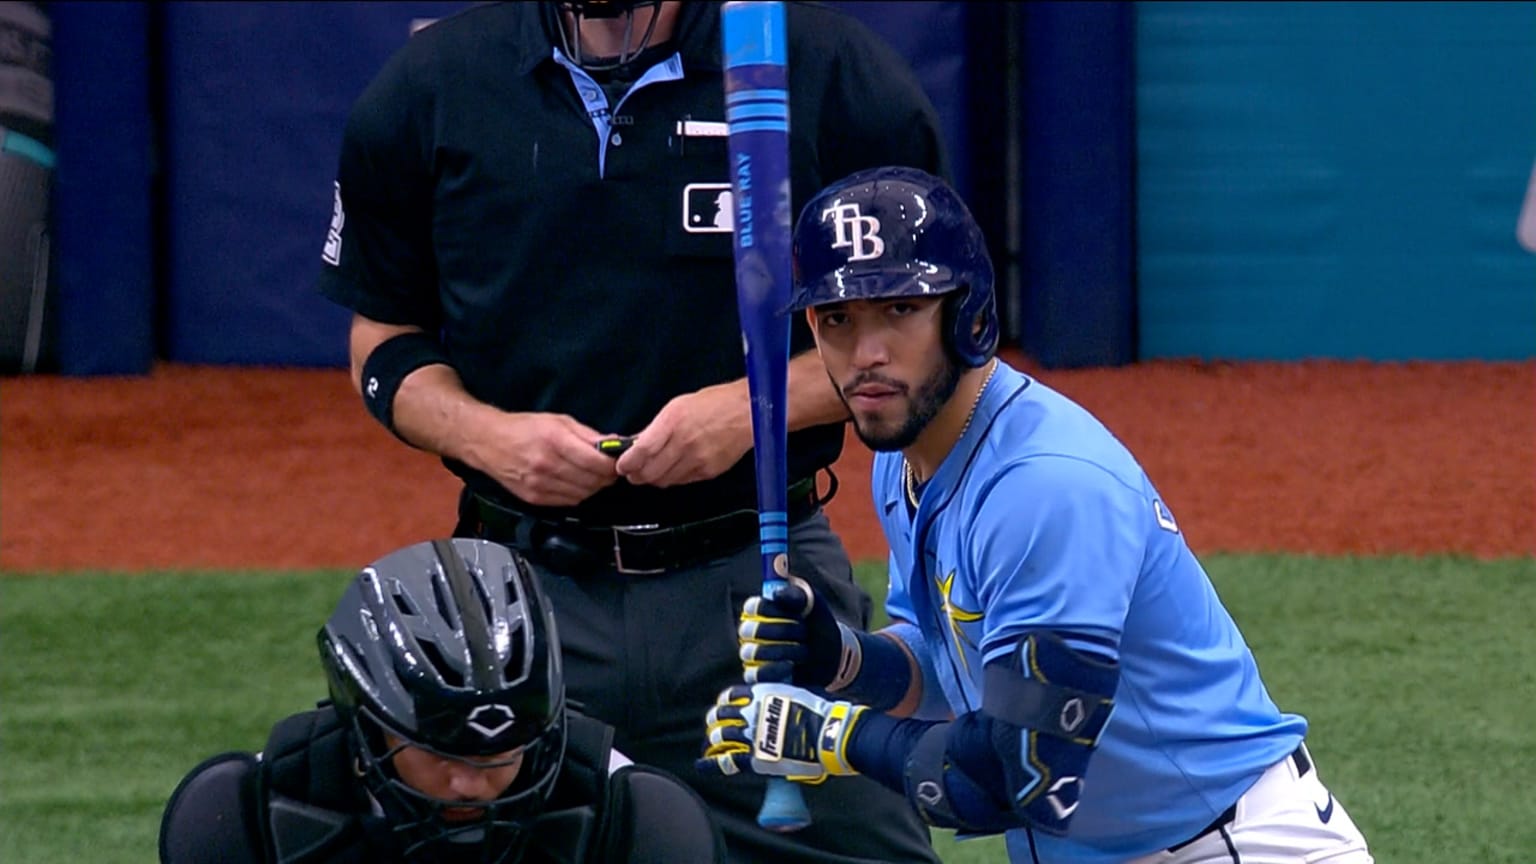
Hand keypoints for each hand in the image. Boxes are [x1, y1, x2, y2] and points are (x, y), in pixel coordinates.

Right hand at [469, 412, 621, 506]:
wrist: (488, 442)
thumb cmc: (525, 427)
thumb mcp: (559, 421)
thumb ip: (588, 435)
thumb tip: (615, 443)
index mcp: (555, 441)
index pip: (596, 462)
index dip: (612, 464)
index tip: (617, 461)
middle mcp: (548, 465)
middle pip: (592, 480)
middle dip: (606, 476)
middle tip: (608, 469)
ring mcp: (540, 484)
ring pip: (583, 494)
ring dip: (594, 487)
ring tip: (592, 476)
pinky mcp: (535, 498)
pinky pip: (569, 502)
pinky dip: (578, 494)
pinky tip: (577, 483)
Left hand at [614, 382, 750, 486]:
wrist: (748, 413)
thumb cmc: (714, 403)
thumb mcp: (678, 406)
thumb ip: (656, 428)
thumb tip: (635, 443)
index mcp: (673, 422)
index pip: (641, 451)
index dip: (627, 463)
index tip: (622, 465)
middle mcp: (684, 443)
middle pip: (650, 472)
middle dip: (636, 475)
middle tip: (632, 473)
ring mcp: (697, 460)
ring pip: (664, 480)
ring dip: (653, 478)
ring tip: (651, 471)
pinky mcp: (708, 471)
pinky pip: (682, 481)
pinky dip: (672, 478)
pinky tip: (672, 469)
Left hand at [698, 684, 864, 783]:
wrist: (830, 734)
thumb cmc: (824, 711)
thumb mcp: (804, 689)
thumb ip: (787, 689)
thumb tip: (788, 684)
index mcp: (763, 693)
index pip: (732, 695)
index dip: (726, 701)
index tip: (725, 706)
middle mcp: (753, 712)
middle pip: (722, 714)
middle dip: (715, 719)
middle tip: (713, 724)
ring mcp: (752, 736)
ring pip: (721, 736)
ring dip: (714, 738)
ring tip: (710, 742)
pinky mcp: (756, 759)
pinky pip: (726, 761)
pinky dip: (710, 764)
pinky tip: (701, 765)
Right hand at [739, 576, 854, 688]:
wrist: (832, 653)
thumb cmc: (817, 622)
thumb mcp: (813, 603)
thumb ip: (796, 594)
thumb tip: (776, 594)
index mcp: (760, 609)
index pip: (752, 607)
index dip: (770, 609)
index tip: (794, 612)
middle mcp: (751, 631)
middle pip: (750, 630)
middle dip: (781, 630)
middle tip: (804, 630)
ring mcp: (752, 654)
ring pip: (752, 652)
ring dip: (782, 650)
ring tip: (804, 650)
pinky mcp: (758, 676)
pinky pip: (754, 675)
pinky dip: (773, 670)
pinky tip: (790, 666)